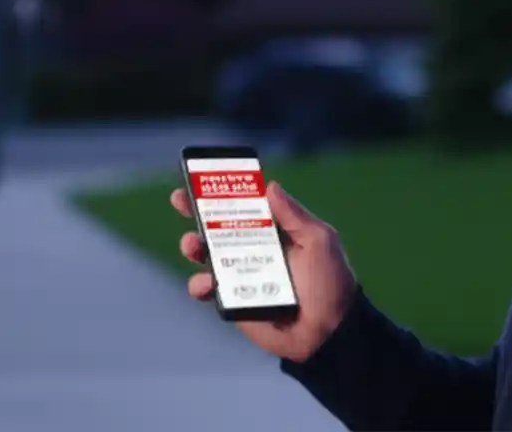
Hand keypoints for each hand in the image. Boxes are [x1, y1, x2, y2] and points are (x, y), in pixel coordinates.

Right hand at [170, 181, 357, 363]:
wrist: (329, 333)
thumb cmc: (330, 283)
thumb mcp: (319, 241)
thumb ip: (294, 216)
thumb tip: (270, 186)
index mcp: (275, 232)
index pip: (246, 206)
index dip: (225, 192)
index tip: (205, 178)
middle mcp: (255, 250)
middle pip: (219, 227)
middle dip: (196, 212)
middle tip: (180, 199)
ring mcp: (242, 276)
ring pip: (207, 256)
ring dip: (193, 245)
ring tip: (192, 244)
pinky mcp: (233, 302)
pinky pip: (208, 290)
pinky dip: (200, 283)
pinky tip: (206, 282)